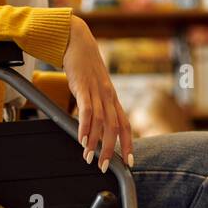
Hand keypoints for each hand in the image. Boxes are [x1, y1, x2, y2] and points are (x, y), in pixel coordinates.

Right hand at [62, 15, 133, 171]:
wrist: (77, 41)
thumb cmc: (85, 67)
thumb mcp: (94, 89)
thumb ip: (97, 107)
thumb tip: (94, 128)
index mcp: (113, 99)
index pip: (125, 125)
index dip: (129, 144)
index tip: (130, 162)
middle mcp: (108, 96)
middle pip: (115, 128)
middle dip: (112, 149)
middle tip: (105, 166)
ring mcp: (97, 91)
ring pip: (101, 122)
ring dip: (96, 142)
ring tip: (89, 157)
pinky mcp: (83, 87)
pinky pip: (87, 110)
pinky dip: (85, 127)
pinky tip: (82, 139)